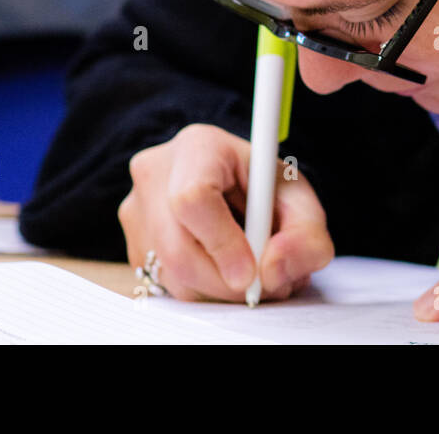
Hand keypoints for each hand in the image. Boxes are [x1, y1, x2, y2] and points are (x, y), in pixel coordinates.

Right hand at [118, 122, 333, 301]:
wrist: (235, 186)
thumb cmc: (266, 189)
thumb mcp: (300, 202)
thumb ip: (307, 236)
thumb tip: (272, 273)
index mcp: (198, 147)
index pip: (193, 199)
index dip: (223, 244)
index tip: (252, 272)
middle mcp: (154, 174)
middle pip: (178, 249)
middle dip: (228, 282)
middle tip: (262, 286)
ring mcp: (136, 212)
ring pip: (172, 276)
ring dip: (218, 291)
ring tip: (248, 270)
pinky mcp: (131, 246)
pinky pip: (165, 286)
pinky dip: (201, 291)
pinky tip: (222, 270)